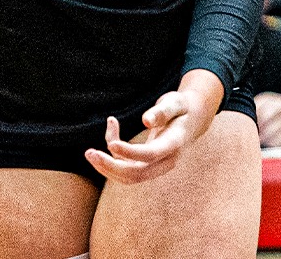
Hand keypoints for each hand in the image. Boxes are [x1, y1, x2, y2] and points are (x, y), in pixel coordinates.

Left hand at [85, 88, 213, 182]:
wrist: (191, 120)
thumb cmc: (181, 107)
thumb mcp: (176, 102)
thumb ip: (162, 111)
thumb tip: (145, 120)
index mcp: (175, 144)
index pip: (151, 155)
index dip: (130, 152)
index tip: (111, 144)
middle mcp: (166, 161)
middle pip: (137, 174)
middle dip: (111, 167)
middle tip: (89, 152)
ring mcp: (157, 167)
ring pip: (129, 177)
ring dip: (107, 167)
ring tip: (89, 152)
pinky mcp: (148, 166)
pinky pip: (127, 166)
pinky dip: (114, 154)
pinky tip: (112, 127)